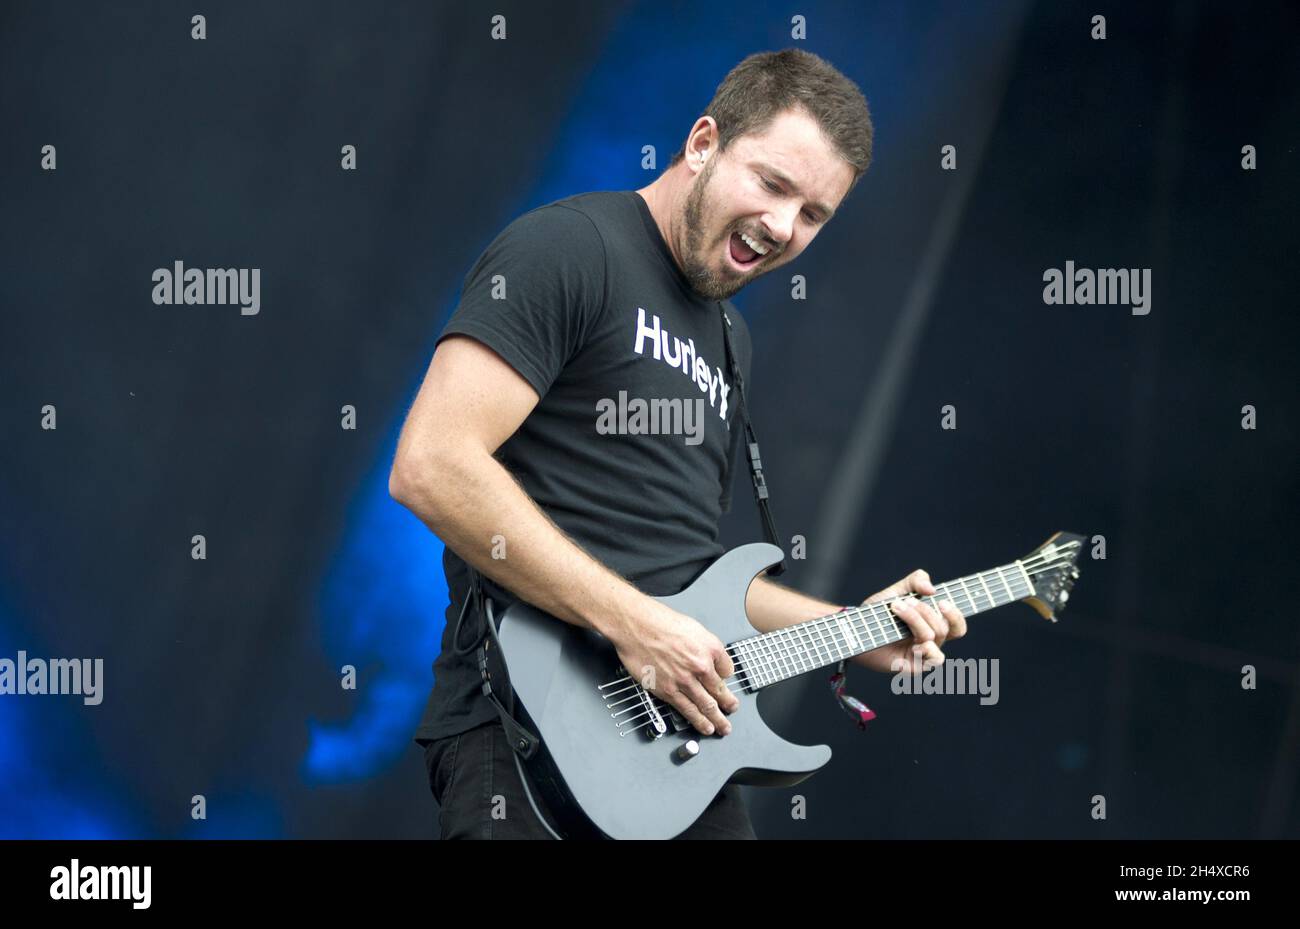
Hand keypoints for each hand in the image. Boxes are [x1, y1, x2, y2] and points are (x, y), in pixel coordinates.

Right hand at [609, 599, 738, 736]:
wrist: (636, 626)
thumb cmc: (659, 622)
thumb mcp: (694, 628)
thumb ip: (705, 645)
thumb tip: (709, 659)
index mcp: (710, 649)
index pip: (727, 669)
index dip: (726, 677)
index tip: (725, 682)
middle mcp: (701, 666)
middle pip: (720, 691)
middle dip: (728, 703)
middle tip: (732, 709)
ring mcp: (685, 681)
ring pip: (707, 705)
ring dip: (717, 719)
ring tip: (723, 727)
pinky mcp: (668, 691)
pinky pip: (688, 710)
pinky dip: (699, 721)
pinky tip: (705, 726)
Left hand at [852, 569, 966, 673]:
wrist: (856, 628)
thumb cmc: (878, 613)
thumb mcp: (897, 590)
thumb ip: (916, 581)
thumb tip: (932, 589)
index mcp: (932, 625)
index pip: (957, 625)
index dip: (955, 615)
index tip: (941, 601)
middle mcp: (930, 641)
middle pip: (943, 628)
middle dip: (923, 610)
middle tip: (903, 601)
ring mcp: (922, 654)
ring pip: (933, 637)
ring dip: (916, 620)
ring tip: (896, 608)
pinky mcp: (913, 665)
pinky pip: (932, 660)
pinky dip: (927, 649)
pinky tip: (913, 642)